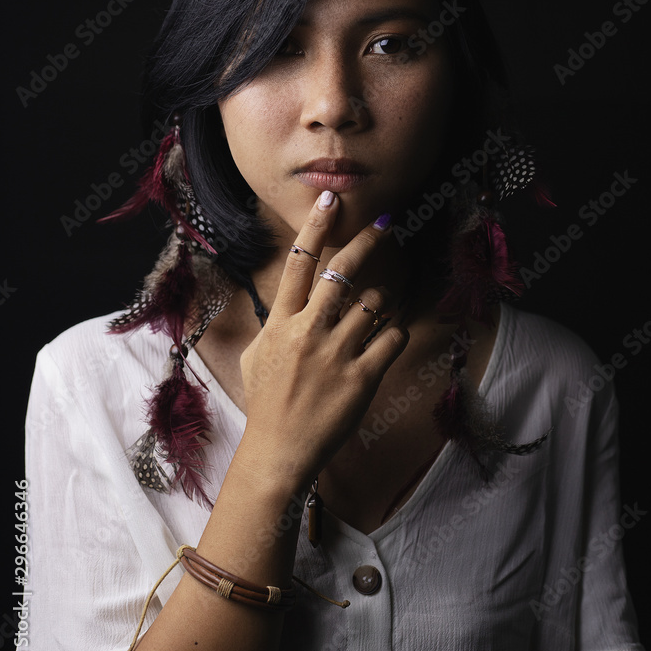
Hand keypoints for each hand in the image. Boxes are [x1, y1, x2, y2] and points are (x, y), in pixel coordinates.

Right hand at [238, 192, 409, 492]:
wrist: (279, 451)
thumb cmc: (266, 403)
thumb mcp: (255, 356)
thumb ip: (271, 325)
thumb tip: (282, 304)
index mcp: (282, 323)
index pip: (298, 263)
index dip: (316, 226)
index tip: (332, 199)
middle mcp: (309, 331)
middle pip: (342, 272)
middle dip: (366, 242)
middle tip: (384, 224)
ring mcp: (337, 354)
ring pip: (374, 303)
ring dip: (382, 298)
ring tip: (380, 304)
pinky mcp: (362, 378)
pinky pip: (392, 338)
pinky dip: (395, 332)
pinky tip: (387, 338)